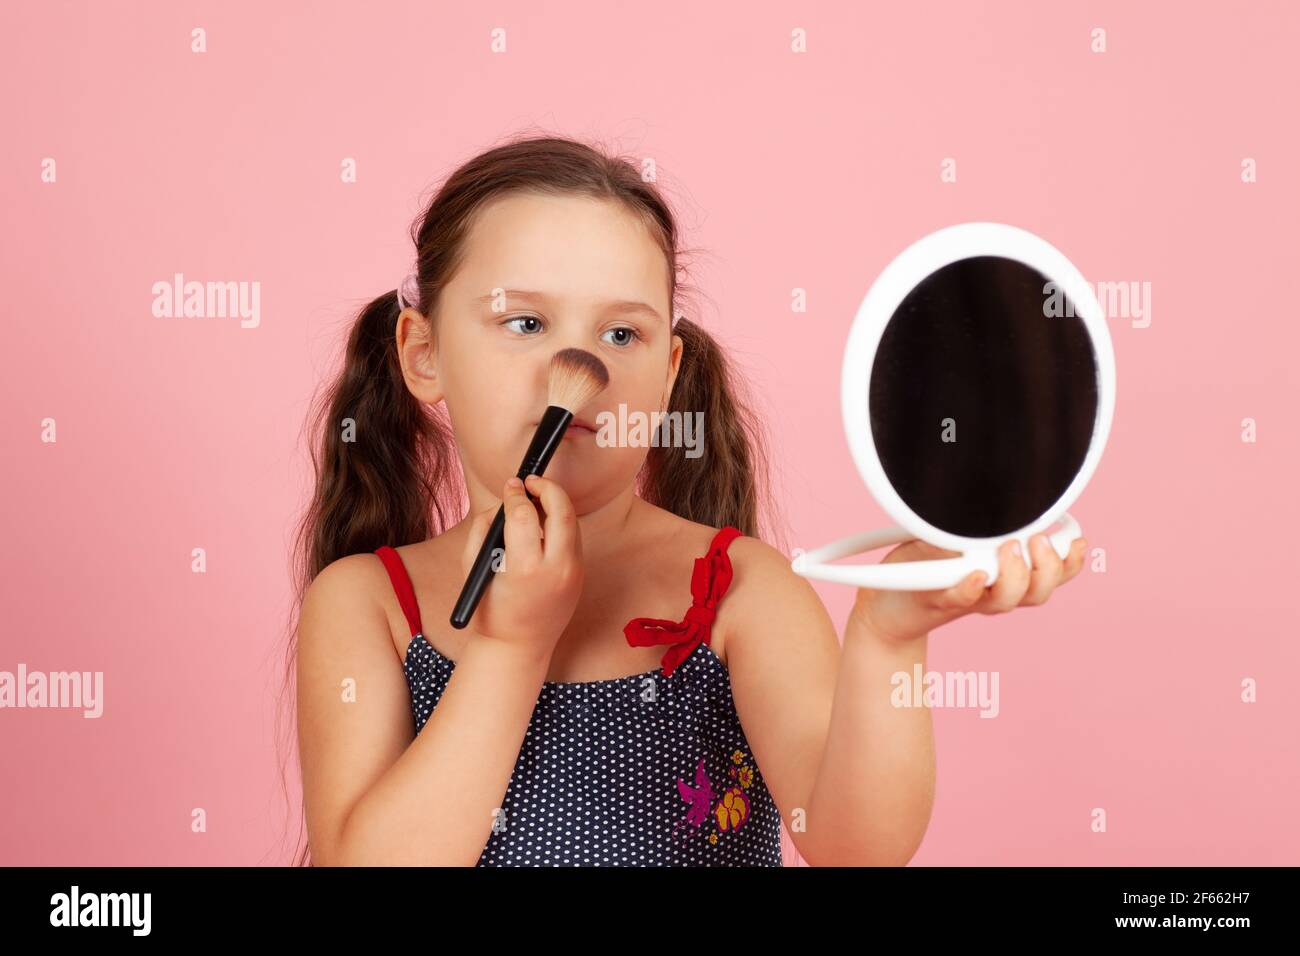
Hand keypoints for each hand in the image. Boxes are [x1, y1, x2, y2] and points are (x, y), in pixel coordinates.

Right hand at [461, 474, 583, 656]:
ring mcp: (574, 573)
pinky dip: (560, 523)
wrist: (518, 646)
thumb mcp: (474, 568)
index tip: (510, 485)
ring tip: (535, 499)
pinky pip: (574, 538)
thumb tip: (502, 503)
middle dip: (547, 487)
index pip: (524, 514)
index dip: (515, 493)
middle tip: (532, 481)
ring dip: (556, 503)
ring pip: (572, 521)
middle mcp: (556, 569)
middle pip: (562, 510)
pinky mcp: (580, 575)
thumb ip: (484, 530)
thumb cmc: (491, 609)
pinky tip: (544, 522)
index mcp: (525, 569)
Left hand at [849, 534, 1088, 645]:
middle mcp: (992, 590)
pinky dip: (970, 589)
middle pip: (1038, 592)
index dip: (1070, 561)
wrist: (885, 605)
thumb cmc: (921, 565)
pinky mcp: (937, 601)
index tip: (1078, 541)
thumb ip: (975, 518)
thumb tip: (993, 480)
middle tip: (1040, 542)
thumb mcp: (950, 531)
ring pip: (1006, 600)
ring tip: (1009, 549)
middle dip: (1048, 568)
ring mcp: (967, 597)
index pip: (1051, 574)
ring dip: (1015, 575)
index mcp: (1005, 574)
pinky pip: (959, 598)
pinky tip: (975, 575)